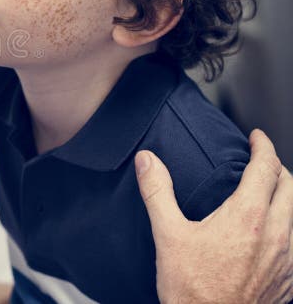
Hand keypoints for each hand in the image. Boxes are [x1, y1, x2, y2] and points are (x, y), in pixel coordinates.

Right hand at [136, 129, 292, 303]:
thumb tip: (147, 160)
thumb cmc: (192, 289)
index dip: (262, 146)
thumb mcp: (168, 235)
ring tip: (271, 192)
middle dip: (278, 168)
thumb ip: (158, 192)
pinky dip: (290, 226)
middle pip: (290, 186)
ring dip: (287, 196)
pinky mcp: (290, 279)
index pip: (266, 168)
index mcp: (247, 217)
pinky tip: (276, 232)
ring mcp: (287, 258)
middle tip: (262, 161)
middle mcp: (275, 233)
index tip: (256, 137)